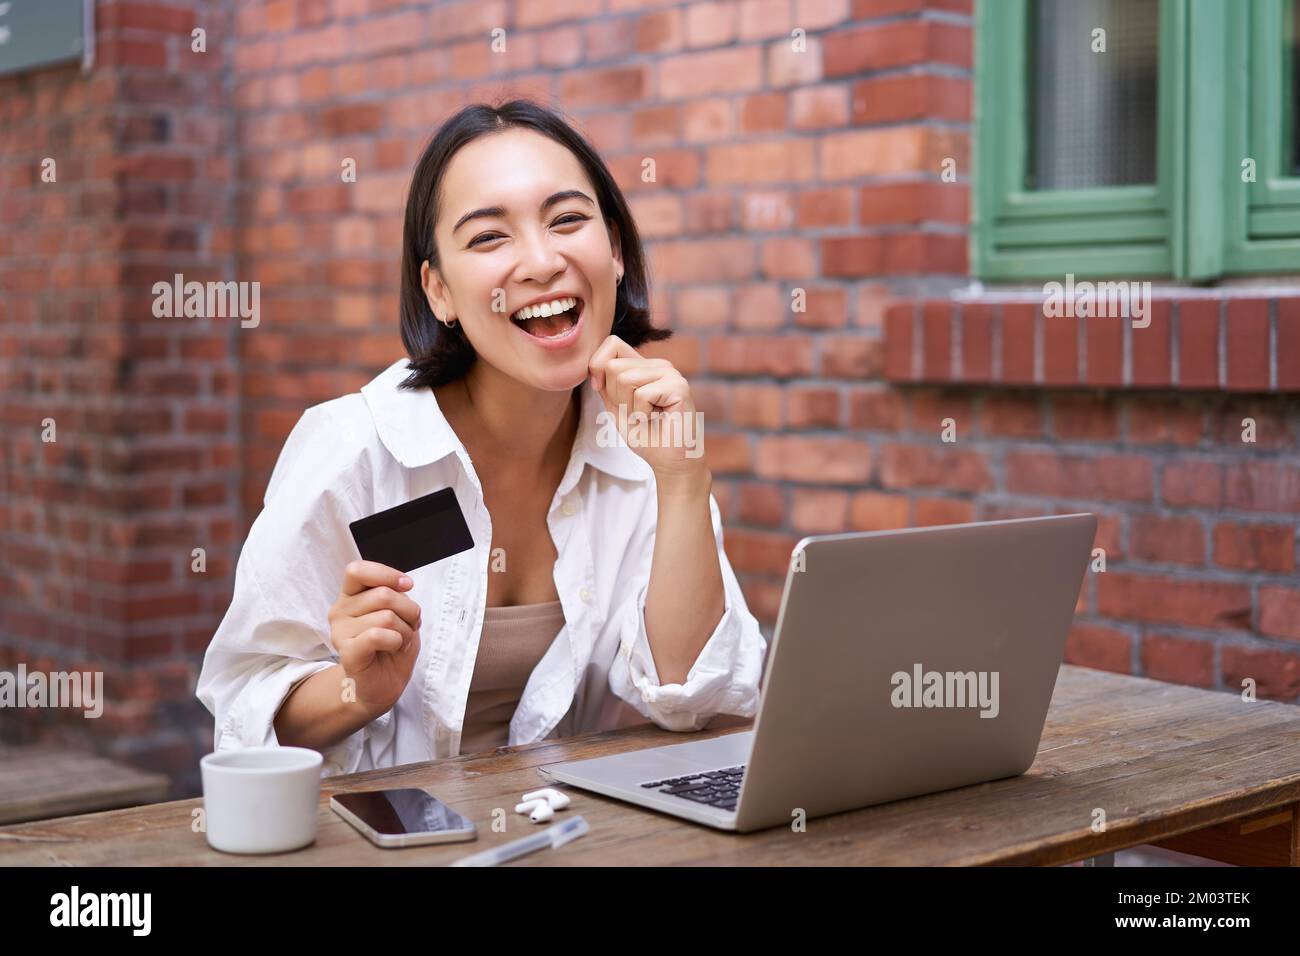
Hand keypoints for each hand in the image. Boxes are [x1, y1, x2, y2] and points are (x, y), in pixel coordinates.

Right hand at [328, 561, 421, 719]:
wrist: (384, 685)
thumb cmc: (392, 646)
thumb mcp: (400, 613)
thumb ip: (395, 595)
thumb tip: (403, 585)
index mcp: (351, 596)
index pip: (357, 570)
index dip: (386, 574)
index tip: (407, 585)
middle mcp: (340, 611)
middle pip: (383, 594)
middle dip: (409, 610)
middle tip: (409, 626)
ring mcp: (340, 632)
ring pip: (386, 616)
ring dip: (405, 630)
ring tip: (400, 641)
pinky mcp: (348, 652)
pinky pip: (378, 635)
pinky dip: (396, 641)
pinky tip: (393, 648)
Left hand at [588, 334, 707, 482]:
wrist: (670, 462)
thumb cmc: (646, 436)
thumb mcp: (616, 407)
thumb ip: (606, 384)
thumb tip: (595, 364)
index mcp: (644, 366)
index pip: (612, 344)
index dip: (598, 367)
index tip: (602, 391)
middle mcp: (658, 364)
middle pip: (614, 365)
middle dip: (616, 397)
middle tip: (636, 413)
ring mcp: (670, 373)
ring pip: (625, 379)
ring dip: (629, 407)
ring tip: (647, 416)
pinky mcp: (678, 386)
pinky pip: (642, 394)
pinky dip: (642, 414)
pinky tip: (657, 419)